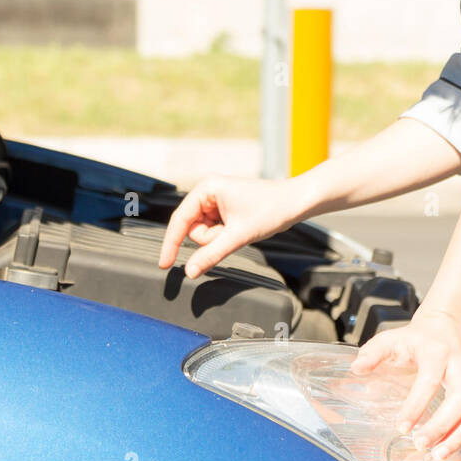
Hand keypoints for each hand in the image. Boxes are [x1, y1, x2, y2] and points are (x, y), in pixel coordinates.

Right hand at [158, 174, 302, 276]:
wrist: (296, 202)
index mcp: (206, 188)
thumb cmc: (271, 210)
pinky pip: (214, 231)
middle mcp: (208, 191)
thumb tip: (189, 272)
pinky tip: (241, 229)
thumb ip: (212, 254)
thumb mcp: (239, 236)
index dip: (170, 244)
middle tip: (232, 234)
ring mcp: (216, 201)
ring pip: (204, 233)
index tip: (164, 265)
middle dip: (210, 239)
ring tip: (240, 229)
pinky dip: (224, 236)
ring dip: (219, 239)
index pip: (179, 221)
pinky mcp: (224, 209)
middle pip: (192, 229)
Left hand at [350, 309, 460, 460]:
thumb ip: (373, 353)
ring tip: (439, 456)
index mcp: (437, 354)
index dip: (417, 405)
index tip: (401, 427)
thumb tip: (356, 369)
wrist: (446, 327)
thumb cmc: (417, 338)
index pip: (430, 380)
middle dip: (442, 426)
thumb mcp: (392, 338)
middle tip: (420, 445)